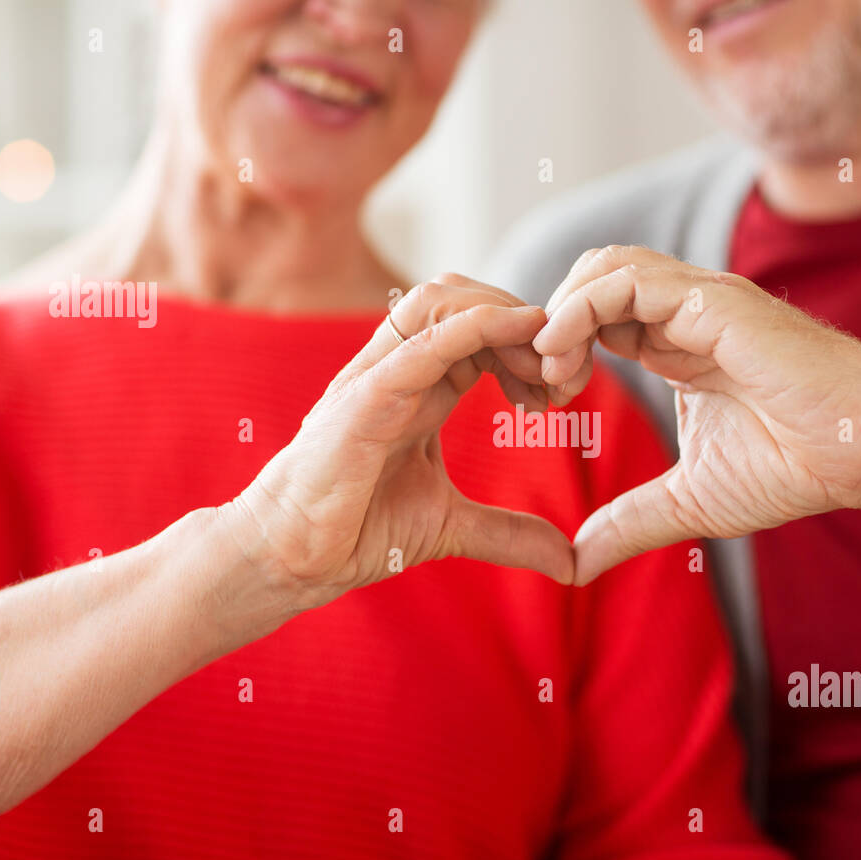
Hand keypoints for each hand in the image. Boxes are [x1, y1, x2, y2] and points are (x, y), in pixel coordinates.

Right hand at [222, 274, 575, 611]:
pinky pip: (422, 342)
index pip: (480, 327)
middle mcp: (400, 368)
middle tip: (563, 375)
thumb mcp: (452, 527)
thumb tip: (568, 562)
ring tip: (542, 364)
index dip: (529, 343)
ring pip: (441, 299)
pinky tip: (518, 332)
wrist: (292, 557)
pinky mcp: (364, 398)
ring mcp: (378, 375)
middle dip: (524, 321)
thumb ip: (509, 534)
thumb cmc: (355, 530)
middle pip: (466, 296)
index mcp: (421, 386)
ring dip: (505, 315)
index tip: (562, 390)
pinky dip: (476, 326)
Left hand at [535, 246, 860, 584]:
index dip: (558, 349)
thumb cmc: (796, 466)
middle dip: (550, 324)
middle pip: (591, 279)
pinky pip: (628, 281)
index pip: (595, 317)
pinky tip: (566, 354)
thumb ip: (630, 522)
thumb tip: (576, 564)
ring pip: (604, 267)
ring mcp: (699, 301)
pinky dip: (581, 308)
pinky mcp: (714, 302)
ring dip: (561, 312)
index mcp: (675, 345)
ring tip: (551, 369)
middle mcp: (682, 313)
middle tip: (540, 385)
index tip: (543, 401)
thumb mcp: (689, 501)